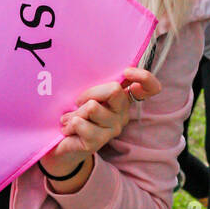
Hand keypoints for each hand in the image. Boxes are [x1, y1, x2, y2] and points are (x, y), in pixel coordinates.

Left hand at [41, 66, 161, 186]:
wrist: (60, 142)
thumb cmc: (74, 111)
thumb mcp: (85, 93)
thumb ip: (95, 82)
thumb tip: (89, 66)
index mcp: (123, 98)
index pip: (149, 88)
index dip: (143, 77)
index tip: (127, 71)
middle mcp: (122, 113)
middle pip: (114, 90)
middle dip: (89, 93)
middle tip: (78, 103)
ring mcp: (112, 129)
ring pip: (93, 107)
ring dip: (75, 111)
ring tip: (70, 119)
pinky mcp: (97, 142)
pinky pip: (81, 124)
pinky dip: (68, 124)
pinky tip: (67, 129)